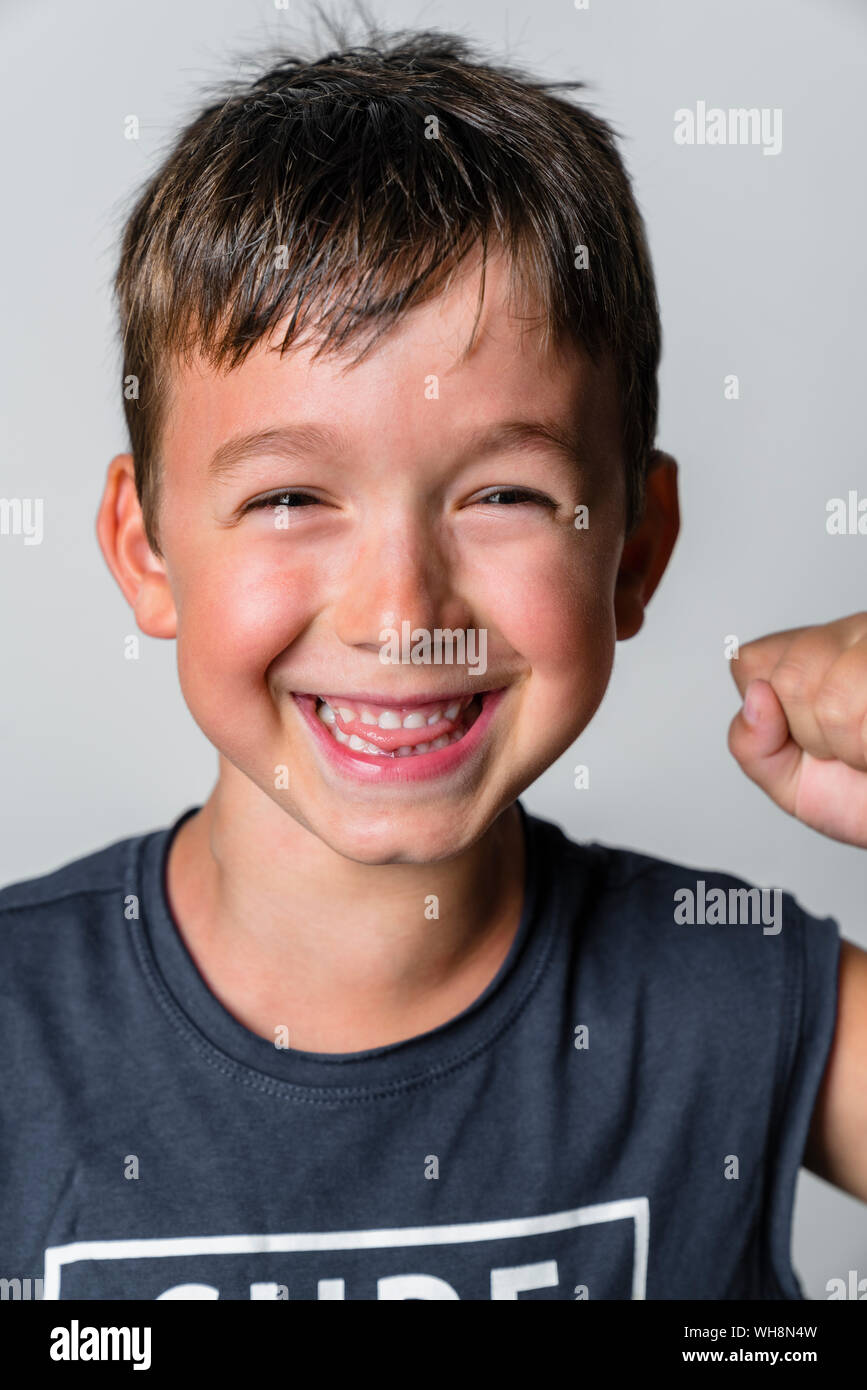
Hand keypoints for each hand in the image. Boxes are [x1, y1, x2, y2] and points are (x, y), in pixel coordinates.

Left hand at [728, 612, 866, 847]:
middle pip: (791, 679)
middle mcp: (856, 634)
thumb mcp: (789, 781)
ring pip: (834, 700)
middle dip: (815, 738)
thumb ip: (752, 745)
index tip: (808, 738)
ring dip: (854, 748)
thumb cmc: (864, 797)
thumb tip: (756, 696)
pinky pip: (865, 720)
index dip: (774, 717)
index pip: (752, 661)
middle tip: (849, 749)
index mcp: (815, 651)